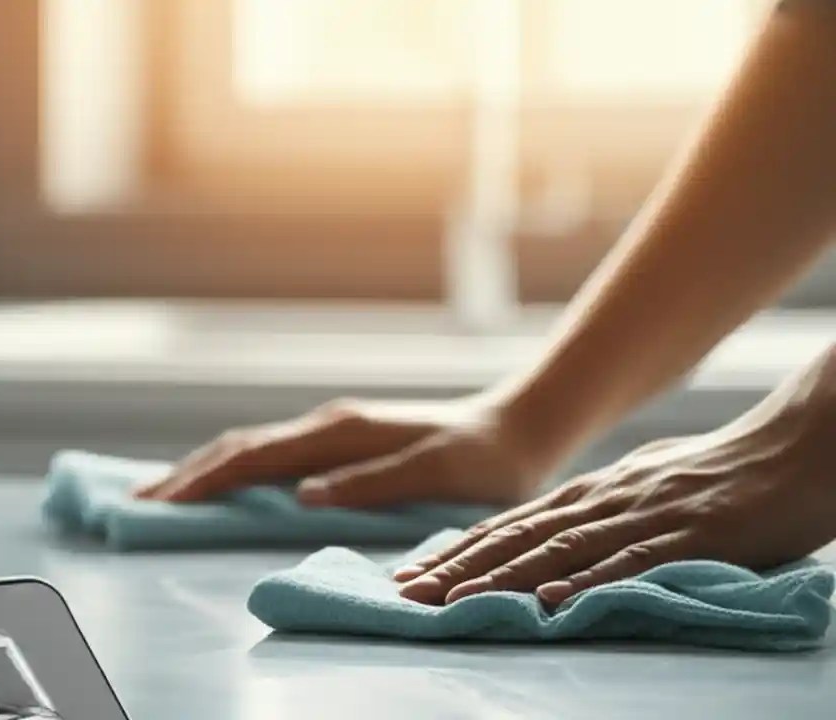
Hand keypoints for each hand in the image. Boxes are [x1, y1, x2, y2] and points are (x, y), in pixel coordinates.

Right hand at [134, 394, 556, 506]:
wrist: (520, 426)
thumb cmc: (485, 459)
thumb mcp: (439, 475)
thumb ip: (373, 483)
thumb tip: (304, 495)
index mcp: (341, 432)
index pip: (255, 458)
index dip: (206, 481)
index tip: (163, 503)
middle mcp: (327, 425)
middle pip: (238, 448)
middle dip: (187, 475)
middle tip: (138, 503)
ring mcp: (331, 430)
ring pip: (250, 448)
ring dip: (204, 470)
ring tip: (163, 494)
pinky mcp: (339, 442)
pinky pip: (271, 456)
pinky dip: (233, 469)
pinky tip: (222, 484)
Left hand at [396, 347, 835, 606]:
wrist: (793, 449)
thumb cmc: (720, 472)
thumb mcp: (642, 484)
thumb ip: (598, 509)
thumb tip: (556, 534)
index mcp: (590, 492)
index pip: (508, 525)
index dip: (456, 551)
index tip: (410, 573)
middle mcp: (603, 500)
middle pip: (516, 537)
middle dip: (457, 567)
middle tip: (407, 591)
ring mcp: (642, 516)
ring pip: (557, 549)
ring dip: (500, 578)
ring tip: (453, 600)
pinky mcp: (687, 537)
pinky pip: (629, 562)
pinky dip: (585, 581)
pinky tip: (549, 601)